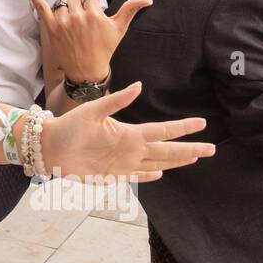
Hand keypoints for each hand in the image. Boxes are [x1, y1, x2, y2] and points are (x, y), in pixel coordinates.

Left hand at [26, 0, 150, 84]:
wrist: (86, 70)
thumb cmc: (104, 48)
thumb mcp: (119, 29)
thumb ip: (130, 10)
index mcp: (95, 15)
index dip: (89, 3)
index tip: (91, 15)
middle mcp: (78, 17)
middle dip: (77, 7)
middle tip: (82, 24)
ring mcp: (62, 22)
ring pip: (61, 3)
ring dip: (64, 10)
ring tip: (71, 25)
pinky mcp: (50, 28)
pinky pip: (40, 6)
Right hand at [41, 81, 210, 181]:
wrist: (50, 152)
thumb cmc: (70, 126)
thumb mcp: (93, 109)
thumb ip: (119, 99)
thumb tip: (139, 85)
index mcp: (129, 136)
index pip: (164, 131)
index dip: (185, 127)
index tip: (202, 124)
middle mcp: (131, 154)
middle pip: (169, 153)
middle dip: (192, 150)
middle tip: (212, 149)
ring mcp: (124, 169)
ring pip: (158, 166)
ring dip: (177, 162)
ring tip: (194, 159)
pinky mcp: (114, 177)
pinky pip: (139, 177)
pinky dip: (153, 174)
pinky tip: (161, 173)